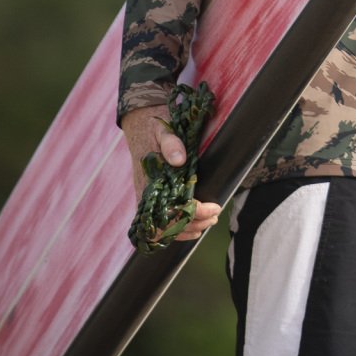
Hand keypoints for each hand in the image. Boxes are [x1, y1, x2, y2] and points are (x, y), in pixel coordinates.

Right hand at [119, 106, 221, 242]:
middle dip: (195, 223)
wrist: (140, 125)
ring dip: (188, 229)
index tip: (215, 207)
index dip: (196, 212)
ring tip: (209, 222)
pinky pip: (159, 223)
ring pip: (164, 227)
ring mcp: (147, 197)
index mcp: (150, 179)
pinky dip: (175, 230)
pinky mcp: (149, 198)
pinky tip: (192, 230)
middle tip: (215, 216)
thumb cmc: (154, 128)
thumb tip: (180, 160)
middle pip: (169, 223)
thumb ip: (171, 142)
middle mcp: (146, 193)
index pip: (173, 208)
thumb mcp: (163, 129)